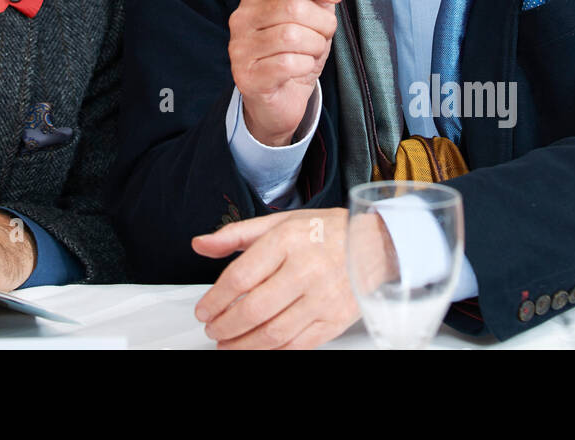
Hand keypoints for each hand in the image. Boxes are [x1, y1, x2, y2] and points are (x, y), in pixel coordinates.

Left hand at [191, 207, 384, 349]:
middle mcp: (306, 270)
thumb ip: (235, 235)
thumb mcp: (278, 222)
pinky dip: (273, 352)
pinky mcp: (335, 320)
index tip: (203, 310)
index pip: (241, 277)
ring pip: (274, 333)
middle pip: (254, 309)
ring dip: (243, 345)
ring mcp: (323, 298)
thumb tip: (201, 244)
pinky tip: (257, 348)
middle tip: (212, 329)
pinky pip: (298, 345)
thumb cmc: (324, 232)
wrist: (374, 244)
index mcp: (287, 241)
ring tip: (227, 344)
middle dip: (225, 326)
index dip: (215, 299)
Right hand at [228, 0, 342, 145]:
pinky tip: (300, 68)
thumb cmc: (296, 53)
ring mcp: (240, 47)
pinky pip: (288, 63)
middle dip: (323, 23)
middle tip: (324, 35)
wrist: (279, 99)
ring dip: (315, 46)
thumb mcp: (312, 19)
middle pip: (294, 6)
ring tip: (311, 52)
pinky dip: (305, 65)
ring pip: (293, 36)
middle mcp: (242, 17)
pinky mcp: (246, 76)